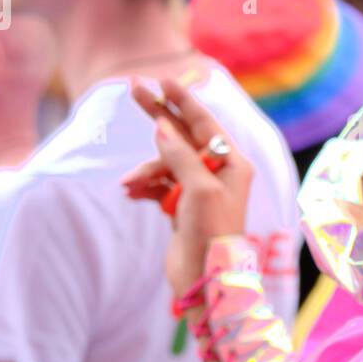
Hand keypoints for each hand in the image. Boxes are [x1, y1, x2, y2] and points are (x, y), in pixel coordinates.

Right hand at [122, 76, 252, 296]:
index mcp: (233, 165)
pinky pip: (159, 185)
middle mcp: (218, 174)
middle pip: (183, 136)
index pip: (205, 123)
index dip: (183, 100)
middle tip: (133, 90)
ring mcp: (199, 190)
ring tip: (130, 184)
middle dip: (158, 117)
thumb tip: (162, 126)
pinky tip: (131, 193)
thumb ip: (180, 155)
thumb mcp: (199, 189)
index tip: (162, 80)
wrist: (205, 281)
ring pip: (165, 164)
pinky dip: (145, 186)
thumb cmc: (212, 233)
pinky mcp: (181, 208)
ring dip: (146, 171)